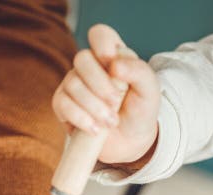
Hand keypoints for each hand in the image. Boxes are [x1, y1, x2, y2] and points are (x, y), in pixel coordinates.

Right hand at [52, 24, 159, 163]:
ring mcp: (73, 84)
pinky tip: (95, 129)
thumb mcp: (150, 91)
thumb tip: (115, 65)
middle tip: (115, 104)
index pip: (99, 34)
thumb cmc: (139, 111)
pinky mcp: (62, 105)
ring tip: (111, 122)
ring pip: (72, 84)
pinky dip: (80, 117)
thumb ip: (139, 72)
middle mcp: (89, 66)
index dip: (102, 45)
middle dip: (100, 85)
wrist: (130, 141)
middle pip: (82, 59)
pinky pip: (62, 104)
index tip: (113, 68)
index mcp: (111, 55)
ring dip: (94, 106)